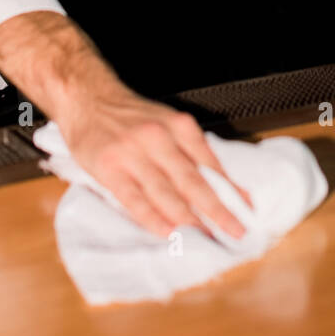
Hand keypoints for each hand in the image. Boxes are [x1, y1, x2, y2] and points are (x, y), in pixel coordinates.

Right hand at [57, 88, 254, 240]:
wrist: (87, 97)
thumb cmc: (129, 116)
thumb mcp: (165, 122)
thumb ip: (187, 150)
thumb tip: (216, 185)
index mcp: (178, 126)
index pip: (210, 164)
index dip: (230, 190)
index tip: (247, 210)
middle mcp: (159, 137)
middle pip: (193, 182)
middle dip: (217, 210)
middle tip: (235, 230)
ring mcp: (133, 153)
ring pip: (166, 194)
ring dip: (188, 221)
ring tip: (205, 239)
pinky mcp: (109, 167)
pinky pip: (134, 199)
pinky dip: (152, 218)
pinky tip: (167, 232)